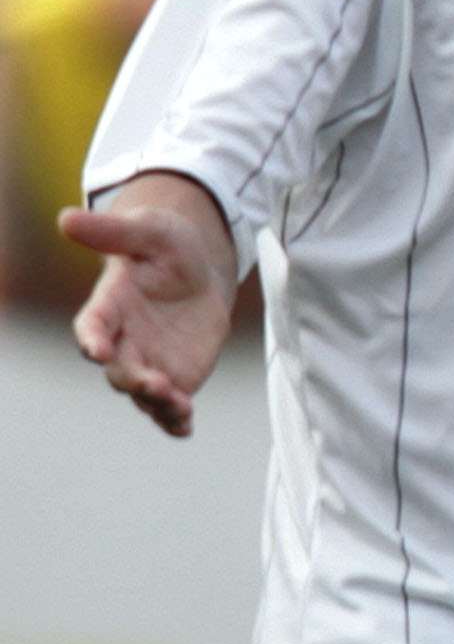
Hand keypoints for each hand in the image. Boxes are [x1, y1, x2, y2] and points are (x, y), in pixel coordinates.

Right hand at [59, 173, 237, 435]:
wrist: (198, 270)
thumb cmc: (166, 246)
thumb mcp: (148, 230)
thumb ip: (112, 231)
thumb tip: (65, 217)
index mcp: (108, 306)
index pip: (91, 326)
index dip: (91, 338)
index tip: (95, 349)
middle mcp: (122, 341)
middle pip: (119, 367)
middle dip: (132, 378)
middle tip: (153, 384)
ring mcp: (148, 362)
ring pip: (143, 392)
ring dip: (156, 402)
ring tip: (177, 405)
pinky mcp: (175, 376)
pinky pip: (169, 405)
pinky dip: (173, 419)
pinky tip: (183, 426)